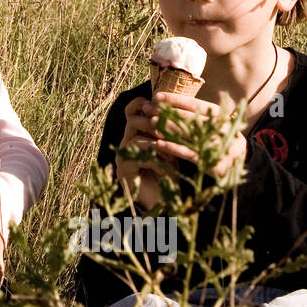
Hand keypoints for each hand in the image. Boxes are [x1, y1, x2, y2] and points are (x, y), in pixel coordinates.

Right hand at [115, 95, 173, 209]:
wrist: (166, 204)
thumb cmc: (173, 175)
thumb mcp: (175, 149)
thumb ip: (172, 132)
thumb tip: (183, 109)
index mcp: (138, 132)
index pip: (133, 109)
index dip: (142, 103)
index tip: (157, 101)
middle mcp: (127, 141)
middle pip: (132, 120)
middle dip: (153, 122)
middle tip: (168, 130)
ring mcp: (123, 155)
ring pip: (134, 137)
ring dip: (156, 143)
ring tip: (172, 154)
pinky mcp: (122, 169)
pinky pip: (135, 156)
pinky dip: (153, 159)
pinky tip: (165, 169)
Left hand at [146, 91, 247, 180]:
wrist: (233, 163)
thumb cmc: (213, 137)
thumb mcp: (208, 122)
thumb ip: (190, 112)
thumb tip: (161, 100)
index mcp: (220, 115)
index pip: (196, 104)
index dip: (175, 99)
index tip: (156, 96)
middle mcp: (221, 128)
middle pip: (190, 118)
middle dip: (167, 112)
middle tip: (148, 108)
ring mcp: (218, 145)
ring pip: (189, 134)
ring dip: (168, 127)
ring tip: (151, 122)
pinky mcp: (212, 161)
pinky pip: (189, 153)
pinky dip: (173, 148)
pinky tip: (158, 143)